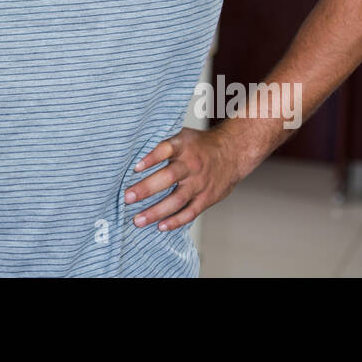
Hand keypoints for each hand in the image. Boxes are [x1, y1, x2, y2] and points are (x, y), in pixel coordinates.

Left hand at [123, 125, 250, 231]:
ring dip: (156, 211)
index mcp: (184, 146)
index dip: (151, 158)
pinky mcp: (207, 197)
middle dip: (146, 189)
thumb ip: (162, 143)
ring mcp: (200, 183)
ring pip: (177, 199)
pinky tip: (160, 226)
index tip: (135, 167)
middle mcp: (191, 164)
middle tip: (127, 198)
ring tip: (138, 220)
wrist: (233, 152)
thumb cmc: (200, 145)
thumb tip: (131, 151)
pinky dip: (175, 221)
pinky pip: (190, 212)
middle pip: (168, 177)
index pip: (166, 149)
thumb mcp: (183, 135)